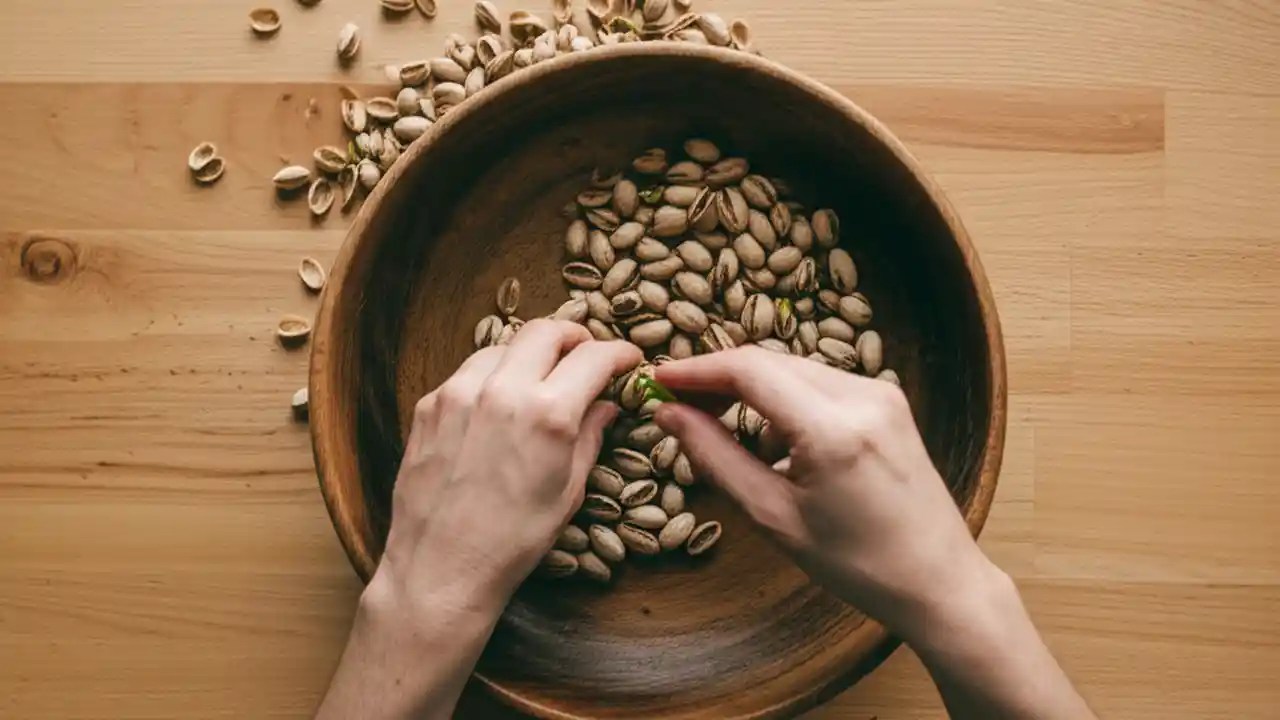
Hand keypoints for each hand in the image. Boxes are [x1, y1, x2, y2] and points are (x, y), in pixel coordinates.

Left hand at [380, 319, 642, 606]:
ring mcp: (459, 393)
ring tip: (541, 376)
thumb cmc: (512, 540)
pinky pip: (468, 372)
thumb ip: (589, 436)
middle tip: (585, 353)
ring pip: (503, 346)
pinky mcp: (430, 405)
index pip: (593, 357)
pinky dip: (492, 376)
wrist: (441, 566)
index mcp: (548, 414)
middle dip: (573, 336)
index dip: (619, 352)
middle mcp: (502, 391)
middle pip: (545, 331)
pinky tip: (500, 403)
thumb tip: (605, 406)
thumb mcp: (567, 490)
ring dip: (529, 353)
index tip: (628, 358)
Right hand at [652, 347, 990, 635]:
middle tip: (676, 404)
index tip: (657, 380)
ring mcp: (881, 394)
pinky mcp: (889, 402)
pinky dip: (785, 402)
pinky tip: (773, 444)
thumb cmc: (858, 563)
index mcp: (832, 429)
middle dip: (718, 378)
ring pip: (792, 370)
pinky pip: (819, 384)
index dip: (695, 370)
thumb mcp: (773, 516)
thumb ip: (715, 458)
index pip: (748, 369)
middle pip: (769, 362)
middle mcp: (862, 397)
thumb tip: (669, 415)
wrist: (938, 580)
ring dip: (752, 390)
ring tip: (720, 430)